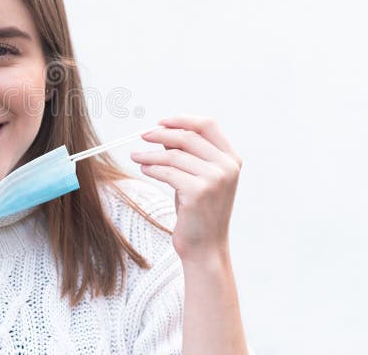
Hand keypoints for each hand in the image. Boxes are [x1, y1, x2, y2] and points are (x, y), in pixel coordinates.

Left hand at [130, 115, 242, 262]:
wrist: (205, 247)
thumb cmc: (199, 211)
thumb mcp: (198, 177)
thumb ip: (188, 155)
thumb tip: (163, 132)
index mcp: (231, 159)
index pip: (207, 125)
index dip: (182, 119)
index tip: (161, 122)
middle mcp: (227, 166)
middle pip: (187, 137)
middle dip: (160, 134)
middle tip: (142, 136)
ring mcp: (215, 178)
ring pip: (174, 155)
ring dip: (150, 154)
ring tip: (137, 156)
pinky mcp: (199, 191)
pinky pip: (167, 172)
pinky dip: (151, 168)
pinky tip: (144, 169)